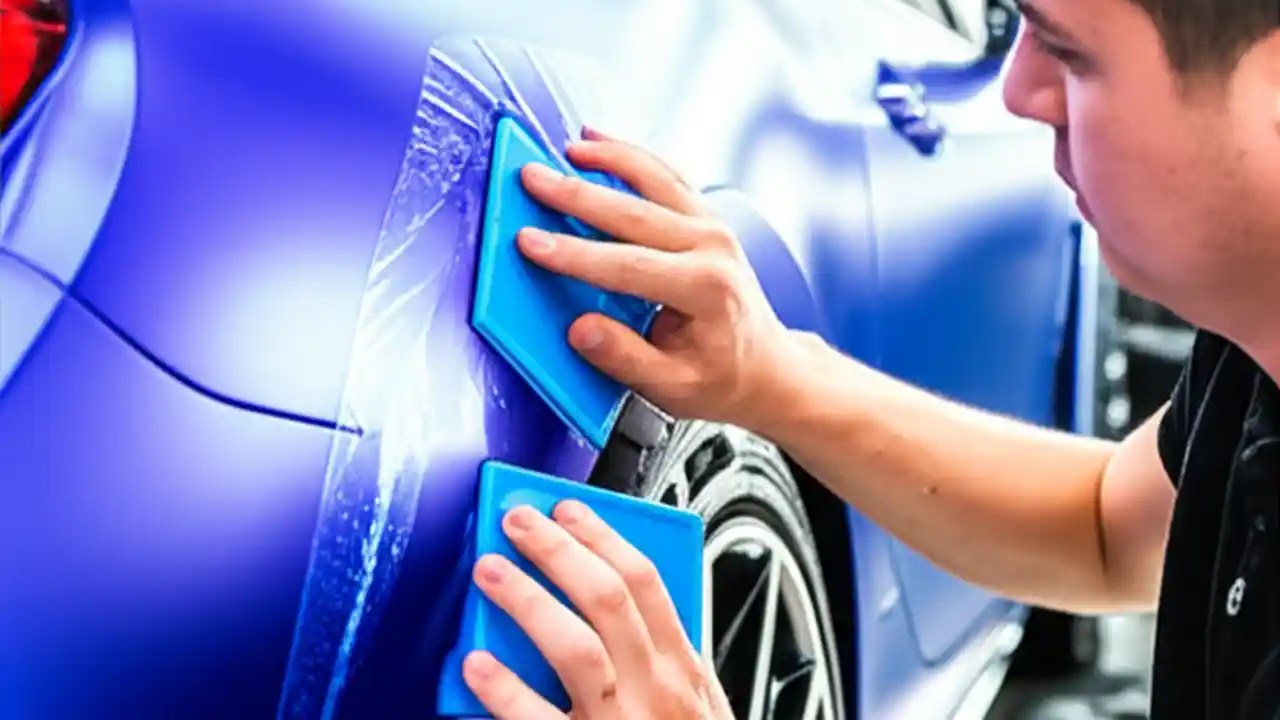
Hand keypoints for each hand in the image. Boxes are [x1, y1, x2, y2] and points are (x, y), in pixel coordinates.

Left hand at [462, 500, 734, 718]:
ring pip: (578, 648)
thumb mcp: (691, 706)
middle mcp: (656, 692)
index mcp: (682, 669)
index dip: (603, 536)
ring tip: (491, 571)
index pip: (646, 581)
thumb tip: (601, 604)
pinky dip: (505, 691)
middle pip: (609, 599)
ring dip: (530, 601)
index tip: (568, 510)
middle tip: (517, 521)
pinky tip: (475, 664)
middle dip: (559, 551)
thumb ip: (654, 657)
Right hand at [514, 127, 797, 431]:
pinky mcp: (705, 217)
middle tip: (533, 179)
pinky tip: (599, 141)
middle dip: (576, 194)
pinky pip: (665, 175)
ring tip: (567, 149)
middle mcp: (713, 248)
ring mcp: (712, 226)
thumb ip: (625, 359)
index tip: (533, 243)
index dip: (575, 254)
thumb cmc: (721, 378)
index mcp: (706, 290)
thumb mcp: (673, 388)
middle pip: (634, 212)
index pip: (629, 266)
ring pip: (655, 177)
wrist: (767, 367)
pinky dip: (631, 155)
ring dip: (608, 158)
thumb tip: (582, 329)